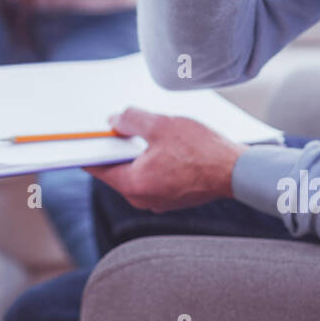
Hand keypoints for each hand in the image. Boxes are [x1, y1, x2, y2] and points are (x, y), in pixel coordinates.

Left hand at [86, 107, 245, 211]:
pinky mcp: (172, 197)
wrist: (237, 172)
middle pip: (115, 170)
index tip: (82, 133)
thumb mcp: (161, 125)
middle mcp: (141, 198)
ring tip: (138, 129)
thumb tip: (113, 120)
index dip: (88, 147)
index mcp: (133, 184)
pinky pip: (151, 177)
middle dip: (114, 146)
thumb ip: (131, 120)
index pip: (96, 167)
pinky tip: (158, 143)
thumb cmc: (201, 150)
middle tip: (112, 123)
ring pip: (135, 173)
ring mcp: (157, 200)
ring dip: (133, 153)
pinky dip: (149, 161)